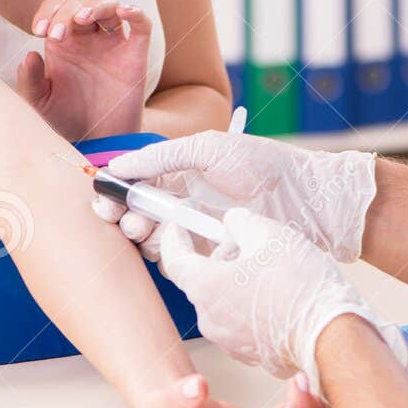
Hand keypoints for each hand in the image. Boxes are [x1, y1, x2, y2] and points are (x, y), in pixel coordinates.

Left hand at [15, 0, 151, 140]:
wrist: (96, 142)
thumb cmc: (67, 120)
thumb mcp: (39, 103)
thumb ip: (30, 81)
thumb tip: (29, 55)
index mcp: (63, 42)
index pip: (56, 9)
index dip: (47, 12)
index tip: (39, 31)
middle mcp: (87, 38)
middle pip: (80, 4)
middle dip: (66, 13)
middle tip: (56, 36)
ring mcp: (112, 44)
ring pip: (109, 6)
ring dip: (95, 6)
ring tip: (81, 19)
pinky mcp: (135, 55)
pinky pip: (141, 25)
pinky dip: (136, 12)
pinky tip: (124, 11)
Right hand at [94, 131, 375, 263]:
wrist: (304, 197)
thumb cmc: (260, 165)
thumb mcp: (207, 149)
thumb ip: (161, 156)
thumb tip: (118, 166)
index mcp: (181, 172)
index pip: (138, 183)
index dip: (117, 192)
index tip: (102, 198)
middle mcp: (186, 201)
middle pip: (140, 213)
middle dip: (123, 215)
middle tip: (120, 217)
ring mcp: (198, 229)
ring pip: (154, 237)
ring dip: (140, 233)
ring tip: (141, 227)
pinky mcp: (211, 255)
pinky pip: (178, 258)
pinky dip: (164, 252)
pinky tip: (163, 243)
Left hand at [159, 208, 407, 392]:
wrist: (332, 336)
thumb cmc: (300, 286)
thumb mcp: (269, 235)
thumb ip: (240, 222)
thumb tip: (232, 222)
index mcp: (205, 287)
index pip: (173, 259)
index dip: (174, 238)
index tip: (179, 224)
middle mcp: (209, 318)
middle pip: (200, 279)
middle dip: (216, 257)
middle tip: (243, 241)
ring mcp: (229, 341)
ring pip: (221, 301)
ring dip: (234, 281)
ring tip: (268, 267)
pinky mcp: (249, 353)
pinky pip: (240, 322)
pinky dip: (248, 304)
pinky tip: (276, 294)